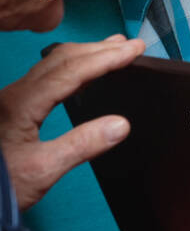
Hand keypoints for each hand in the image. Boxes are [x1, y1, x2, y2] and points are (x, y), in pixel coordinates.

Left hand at [0, 36, 145, 209]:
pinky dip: (73, 66)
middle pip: (62, 59)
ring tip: (114, 49)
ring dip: (86, 54)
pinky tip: (85, 72)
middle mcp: (15, 93)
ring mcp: (11, 98)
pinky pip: (46, 75)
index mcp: (22, 103)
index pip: (72, 70)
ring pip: (52, 64)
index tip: (135, 49)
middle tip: (132, 45)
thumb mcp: (41, 171)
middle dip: (98, 49)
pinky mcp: (11, 106)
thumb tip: (122, 124)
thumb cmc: (1, 185)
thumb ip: (81, 146)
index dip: (106, 58)